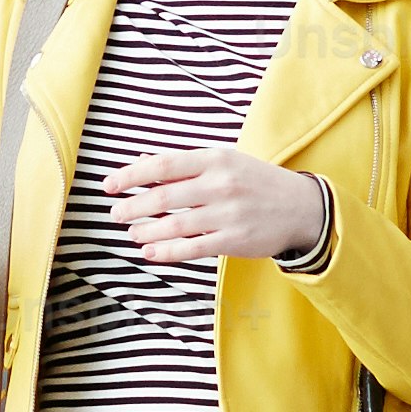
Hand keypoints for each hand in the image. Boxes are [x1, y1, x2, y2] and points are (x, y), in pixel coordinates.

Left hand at [101, 143, 325, 265]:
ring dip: (147, 232)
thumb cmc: (254, 181)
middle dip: (133, 207)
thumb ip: (183, 165)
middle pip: (164, 198)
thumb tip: (141, 160)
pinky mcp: (234, 240)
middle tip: (116, 214)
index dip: (131, 175)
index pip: (163, 165)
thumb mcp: (224, 162)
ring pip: (175, 226)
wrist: (301, 207)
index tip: (109, 185)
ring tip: (133, 233)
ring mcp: (228, 214)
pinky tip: (150, 253)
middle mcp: (221, 184)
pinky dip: (167, 253)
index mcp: (215, 159)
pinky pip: (192, 248)